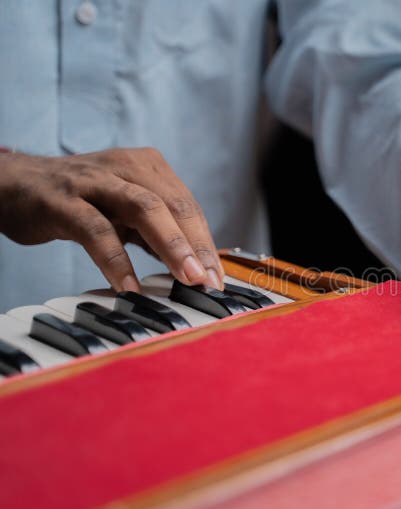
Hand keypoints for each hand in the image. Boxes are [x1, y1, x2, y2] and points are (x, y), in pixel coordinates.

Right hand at [0, 148, 223, 291]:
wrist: (14, 185)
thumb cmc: (80, 202)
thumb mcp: (125, 213)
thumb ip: (156, 236)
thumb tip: (196, 270)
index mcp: (148, 168)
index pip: (188, 207)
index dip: (206, 243)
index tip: (218, 278)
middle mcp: (127, 167)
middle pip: (174, 205)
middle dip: (197, 246)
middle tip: (210, 281)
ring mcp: (94, 181)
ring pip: (144, 209)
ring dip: (171, 245)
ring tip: (187, 279)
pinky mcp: (62, 201)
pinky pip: (96, 231)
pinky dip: (116, 260)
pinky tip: (130, 287)